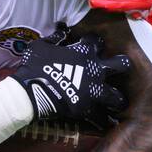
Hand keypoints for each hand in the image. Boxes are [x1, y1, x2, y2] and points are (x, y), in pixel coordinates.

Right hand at [10, 34, 129, 131]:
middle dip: (121, 66)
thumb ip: (55, 38)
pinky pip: (101, 118)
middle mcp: (96, 70)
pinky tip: (107, 123)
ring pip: (117, 96)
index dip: (96, 43)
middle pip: (121, 65)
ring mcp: (94, 91)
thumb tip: (62, 29)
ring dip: (117, 100)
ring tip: (117, 103)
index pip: (98, 41)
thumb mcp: (41, 45)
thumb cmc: (34, 66)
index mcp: (85, 52)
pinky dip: (103, 121)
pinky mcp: (88, 109)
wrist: (30, 92)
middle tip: (118, 70)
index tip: (92, 45)